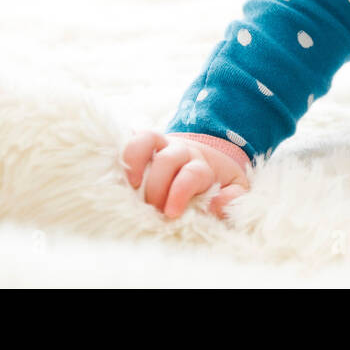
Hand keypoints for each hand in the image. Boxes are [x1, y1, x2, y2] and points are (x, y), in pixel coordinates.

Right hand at [121, 129, 249, 218]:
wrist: (209, 153)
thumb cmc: (217, 178)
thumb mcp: (235, 187)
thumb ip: (233, 197)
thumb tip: (217, 204)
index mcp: (202, 165)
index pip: (191, 174)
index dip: (180, 192)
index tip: (171, 213)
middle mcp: (181, 151)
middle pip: (167, 161)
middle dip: (157, 188)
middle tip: (151, 209)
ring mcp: (161, 144)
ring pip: (147, 138)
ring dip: (135, 161)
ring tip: (130, 185)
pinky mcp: (144, 142)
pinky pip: (131, 136)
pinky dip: (121, 147)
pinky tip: (114, 168)